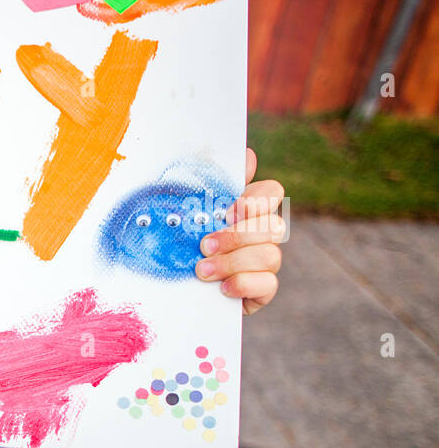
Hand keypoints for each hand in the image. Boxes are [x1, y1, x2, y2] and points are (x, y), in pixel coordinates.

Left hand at [195, 148, 284, 314]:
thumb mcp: (187, 216)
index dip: (256, 200)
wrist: (173, 292)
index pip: (272, 192)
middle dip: (238, 236)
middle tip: (204, 245)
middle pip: (274, 225)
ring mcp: (263, 263)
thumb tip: (248, 156)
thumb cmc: (180, 247)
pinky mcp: (261, 290)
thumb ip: (210, 188)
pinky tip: (222, 288)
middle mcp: (261, 235)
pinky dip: (244, 284)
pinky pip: (268, 284)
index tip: (226, 211)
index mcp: (245, 211)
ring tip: (202, 270)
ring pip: (271, 255)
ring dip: (234, 262)